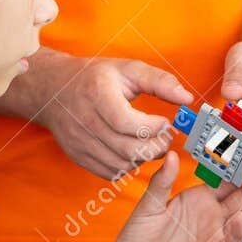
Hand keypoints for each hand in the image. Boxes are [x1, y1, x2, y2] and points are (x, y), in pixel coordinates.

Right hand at [32, 53, 192, 179]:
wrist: (54, 90)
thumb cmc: (96, 77)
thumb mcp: (128, 69)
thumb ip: (159, 81)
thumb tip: (186, 98)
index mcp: (97, 94)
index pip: (127, 123)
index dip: (153, 128)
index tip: (165, 122)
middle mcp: (85, 120)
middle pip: (127, 149)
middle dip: (156, 147)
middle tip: (165, 138)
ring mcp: (79, 142)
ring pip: (121, 165)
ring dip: (143, 158)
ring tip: (150, 143)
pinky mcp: (78, 156)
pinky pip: (109, 172)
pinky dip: (128, 167)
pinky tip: (133, 151)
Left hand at [103, 151, 241, 241]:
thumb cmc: (138, 237)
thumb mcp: (149, 205)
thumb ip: (162, 181)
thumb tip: (171, 154)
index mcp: (201, 198)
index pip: (228, 179)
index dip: (241, 166)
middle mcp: (213, 216)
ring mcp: (216, 236)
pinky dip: (238, 232)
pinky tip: (240, 218)